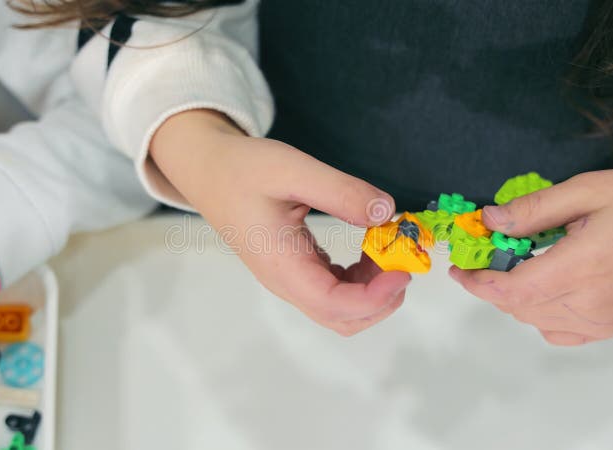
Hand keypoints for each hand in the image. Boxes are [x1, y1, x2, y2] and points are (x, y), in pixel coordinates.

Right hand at [151, 110, 410, 335]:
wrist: (209, 170)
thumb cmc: (244, 168)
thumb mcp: (293, 169)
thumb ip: (341, 192)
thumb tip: (388, 213)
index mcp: (281, 264)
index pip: (333, 304)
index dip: (374, 297)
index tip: (402, 270)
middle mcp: (286, 281)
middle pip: (341, 319)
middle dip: (381, 300)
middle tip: (403, 259)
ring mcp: (290, 278)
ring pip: (340, 309)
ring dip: (373, 289)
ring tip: (388, 247)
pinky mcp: (296, 268)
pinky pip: (334, 289)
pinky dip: (361, 278)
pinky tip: (370, 247)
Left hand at [450, 169, 612, 345]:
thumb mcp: (587, 190)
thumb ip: (534, 209)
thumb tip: (490, 220)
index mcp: (584, 266)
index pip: (513, 290)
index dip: (479, 283)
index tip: (460, 269)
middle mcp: (592, 302)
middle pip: (518, 307)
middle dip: (493, 284)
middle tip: (487, 256)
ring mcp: (603, 321)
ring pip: (534, 320)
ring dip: (514, 298)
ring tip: (517, 266)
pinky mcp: (611, 327)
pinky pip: (558, 332)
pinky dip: (539, 314)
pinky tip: (545, 288)